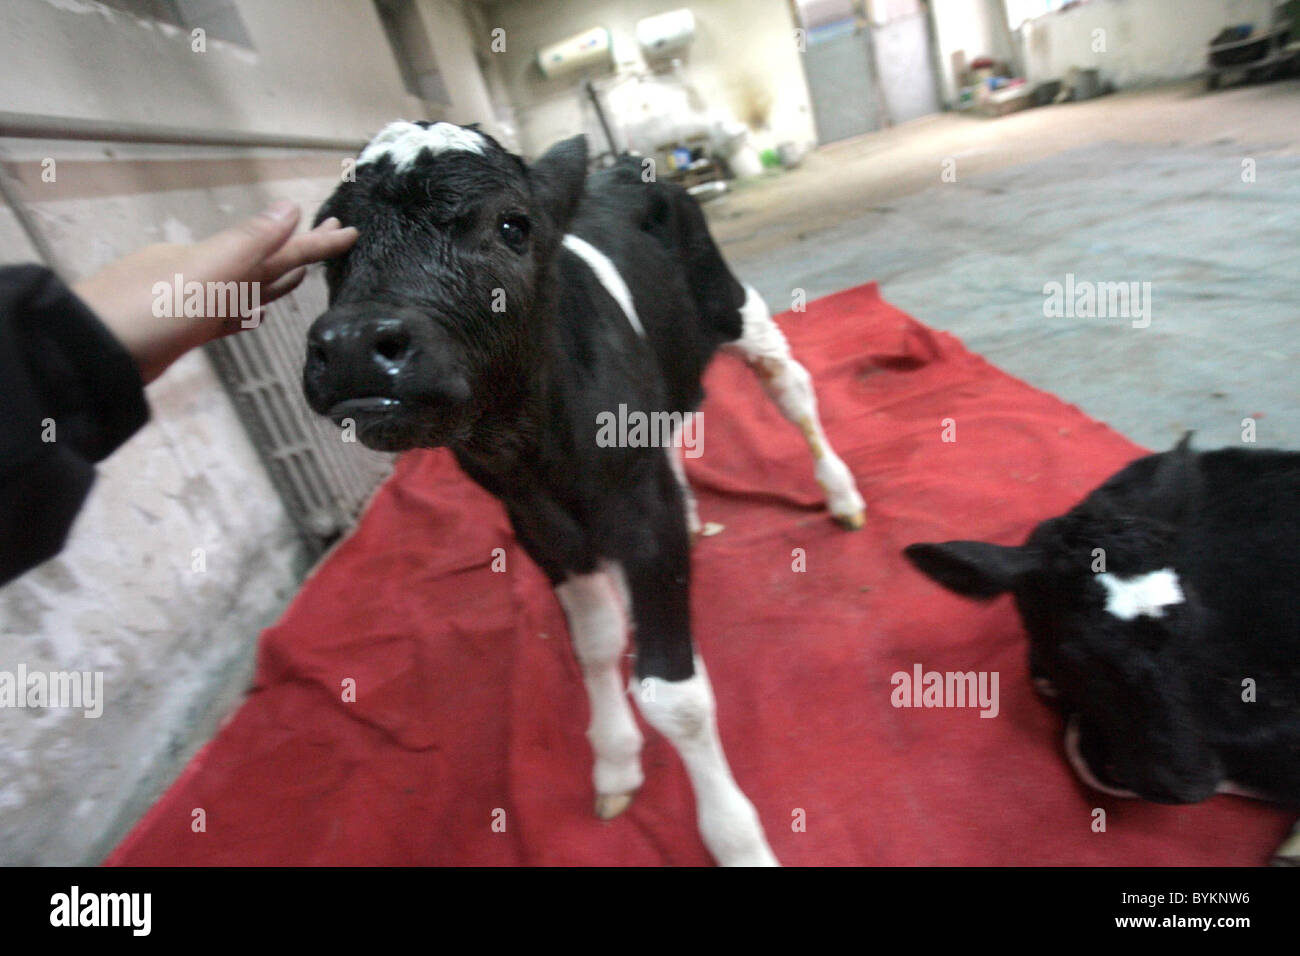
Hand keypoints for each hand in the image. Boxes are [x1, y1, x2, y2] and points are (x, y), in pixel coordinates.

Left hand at [74, 200, 357, 383]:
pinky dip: (248, 310)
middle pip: (262, 260)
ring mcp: (193, 303)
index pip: (273, 245)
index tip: (349, 231)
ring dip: (277, 278)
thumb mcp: (203, 273)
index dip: (312, 241)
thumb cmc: (148, 312)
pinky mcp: (185, 332)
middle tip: (334, 237)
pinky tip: (258, 312)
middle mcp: (204, 273)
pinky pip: (227, 316)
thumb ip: (248, 244)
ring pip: (247, 288)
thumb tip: (291, 208)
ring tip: (306, 270)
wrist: (91, 355)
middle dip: (298, 249)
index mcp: (210, 256)